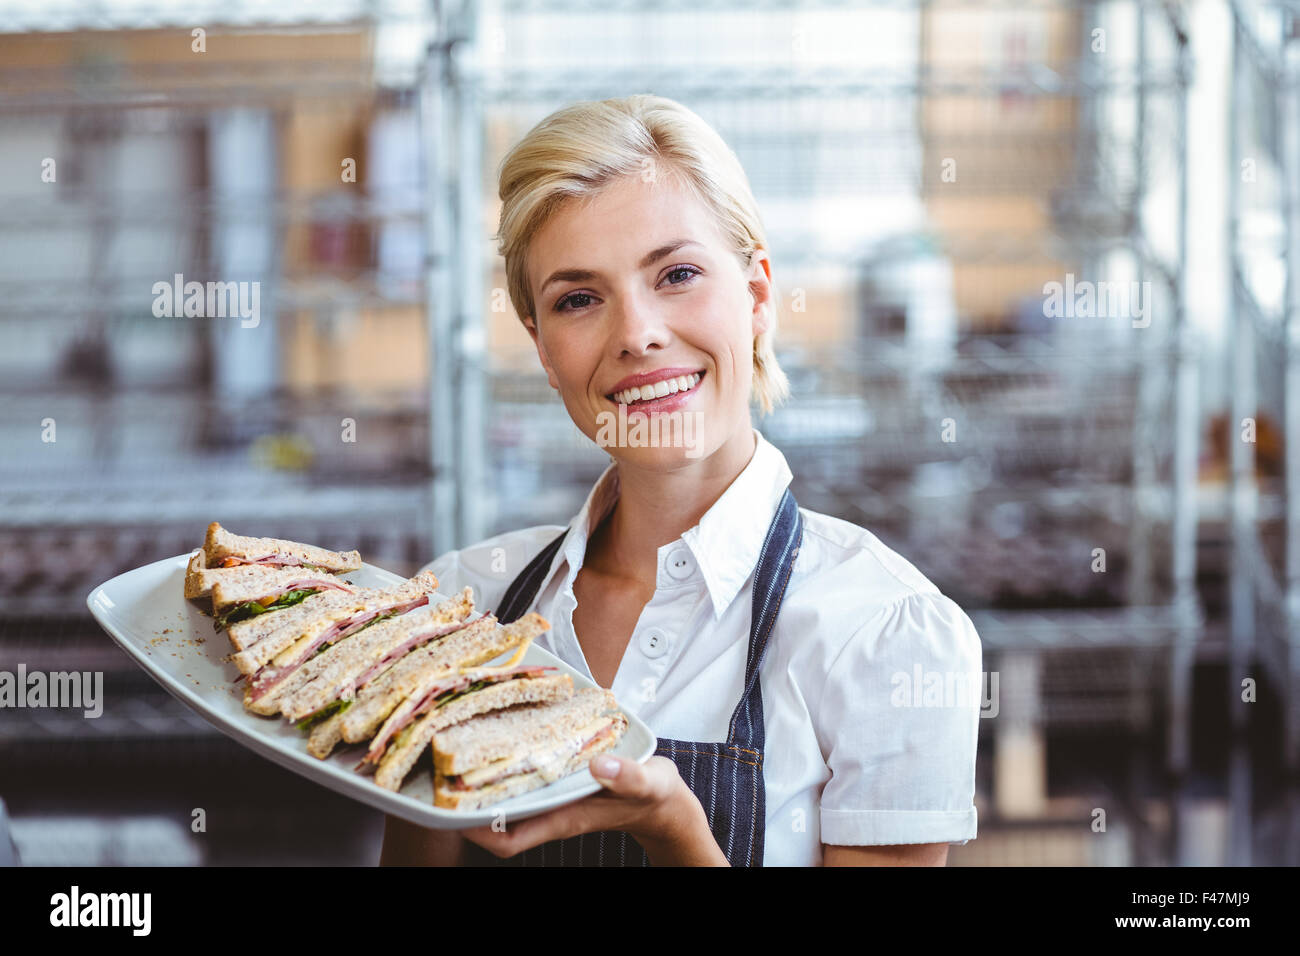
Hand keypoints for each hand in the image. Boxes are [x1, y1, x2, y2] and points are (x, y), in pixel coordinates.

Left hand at [460, 755, 728, 865]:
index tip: (450, 807)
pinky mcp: (559, 780)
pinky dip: (508, 759)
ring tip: (460, 742)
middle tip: (441, 764)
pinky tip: (501, 731)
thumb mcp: (648, 782)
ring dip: (483, 776)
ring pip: (506, 795)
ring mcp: (554, 797)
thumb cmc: (656, 795)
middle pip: (496, 817)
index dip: (475, 828)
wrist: (665, 800)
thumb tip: (598, 765)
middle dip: (467, 799)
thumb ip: (626, 776)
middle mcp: (552, 809)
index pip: (508, 837)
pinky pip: (523, 776)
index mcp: (565, 816)